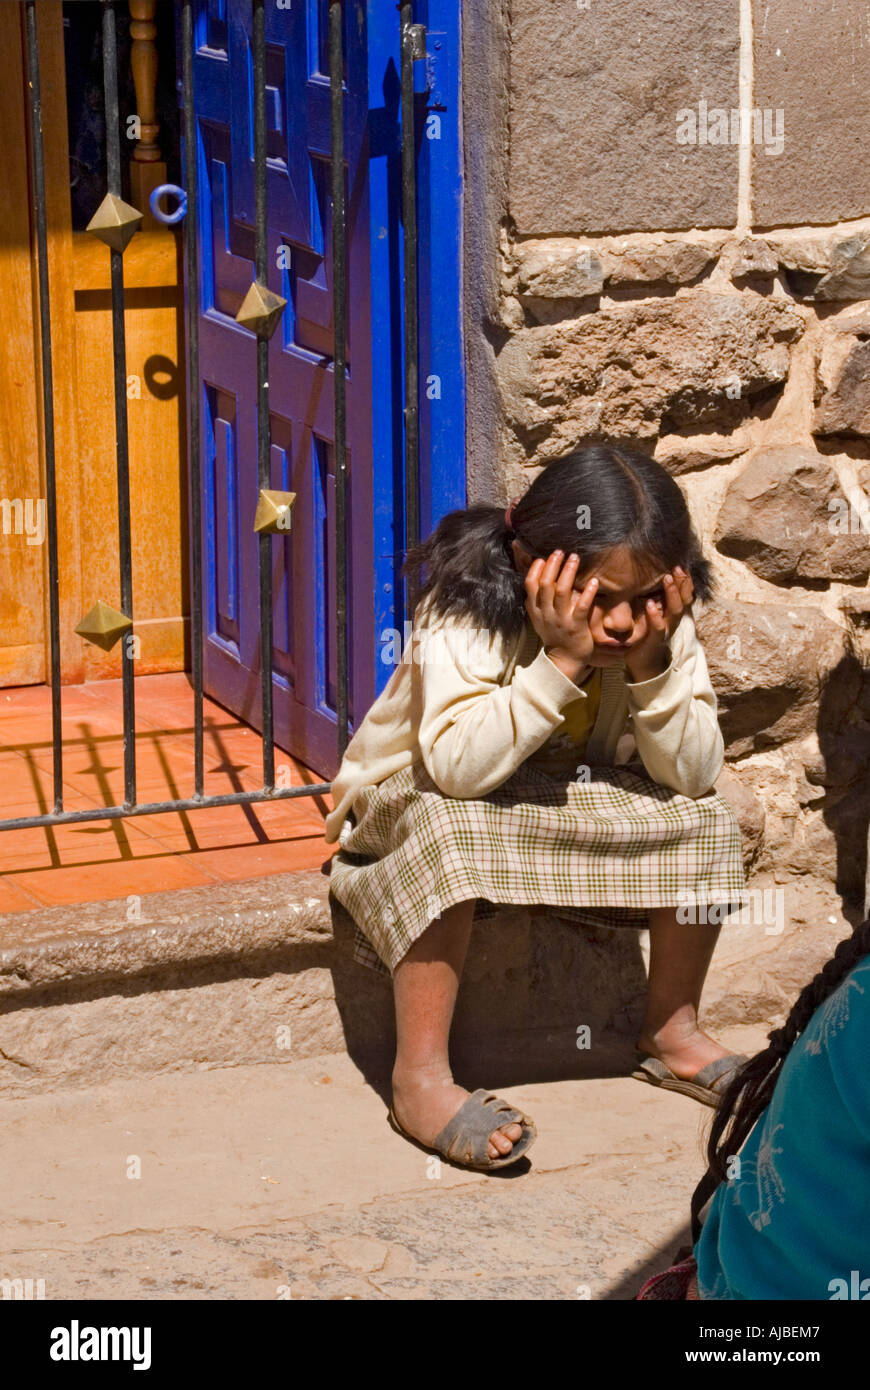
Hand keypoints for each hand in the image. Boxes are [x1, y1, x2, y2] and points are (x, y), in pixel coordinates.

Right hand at [524, 550, 598, 681]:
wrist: (564, 660)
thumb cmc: (555, 635)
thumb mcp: (540, 618)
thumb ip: (537, 600)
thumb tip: (538, 576)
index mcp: (536, 610)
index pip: (530, 585)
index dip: (536, 569)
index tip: (543, 557)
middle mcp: (546, 613)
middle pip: (546, 584)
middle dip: (553, 565)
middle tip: (561, 551)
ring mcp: (561, 620)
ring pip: (562, 591)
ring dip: (569, 572)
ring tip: (575, 558)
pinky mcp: (576, 626)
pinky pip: (582, 606)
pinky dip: (588, 592)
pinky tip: (594, 581)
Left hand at [624, 566, 693, 681]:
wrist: (645, 663)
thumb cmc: (647, 635)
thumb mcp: (654, 615)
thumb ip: (656, 599)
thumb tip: (653, 580)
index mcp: (674, 614)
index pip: (685, 594)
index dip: (686, 581)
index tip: (683, 565)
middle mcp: (674, 621)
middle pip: (684, 599)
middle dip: (682, 583)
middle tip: (677, 567)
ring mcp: (666, 630)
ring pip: (675, 611)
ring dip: (672, 594)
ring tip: (666, 579)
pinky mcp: (655, 640)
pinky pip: (658, 627)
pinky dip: (655, 615)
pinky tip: (650, 603)